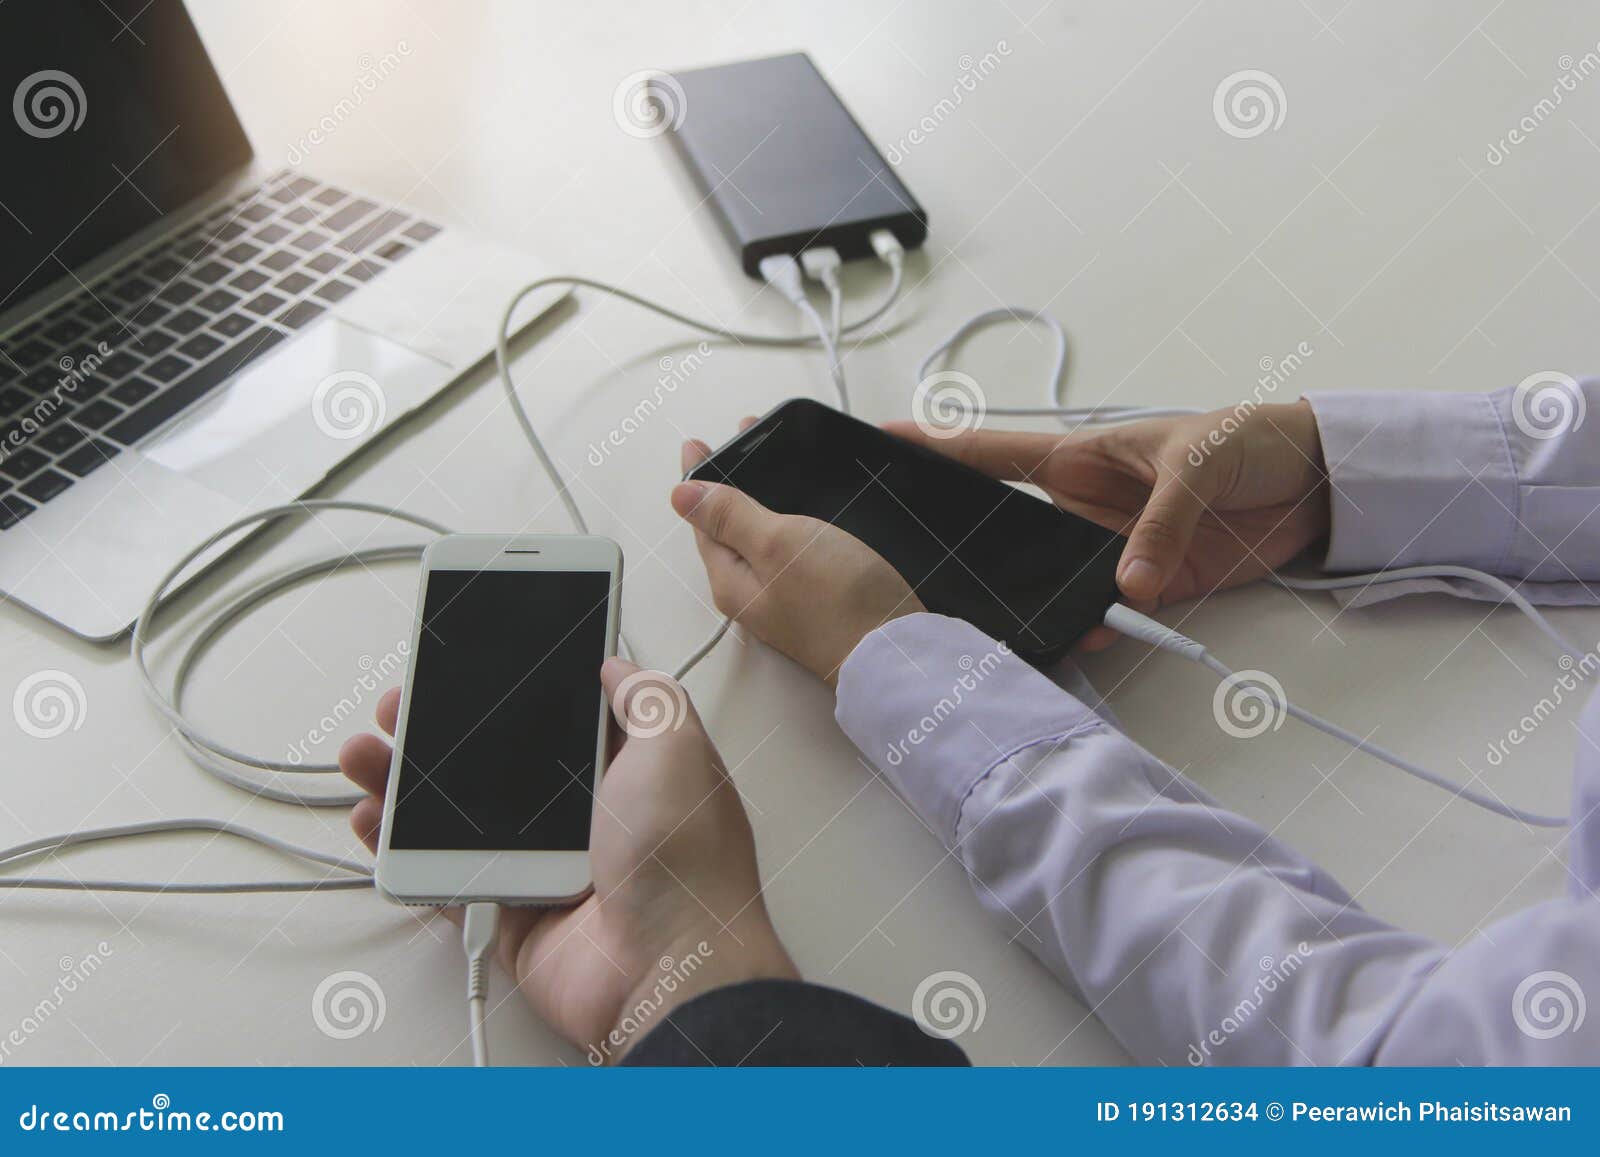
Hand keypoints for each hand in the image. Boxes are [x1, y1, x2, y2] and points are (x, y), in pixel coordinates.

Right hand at [338, 659, 796, 1063]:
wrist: (669, 972)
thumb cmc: (688, 866)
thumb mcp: (678, 752)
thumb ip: (647, 700)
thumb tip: (619, 663)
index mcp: (628, 771)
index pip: (562, 717)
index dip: (516, 691)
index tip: (469, 666)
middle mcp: (586, 815)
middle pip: (498, 760)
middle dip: (444, 731)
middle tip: (402, 707)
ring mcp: (545, 863)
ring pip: (461, 814)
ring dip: (407, 782)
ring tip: (367, 752)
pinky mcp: (512, 910)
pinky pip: (445, 877)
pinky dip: (402, 852)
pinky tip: (374, 819)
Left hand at [672, 429, 924, 686]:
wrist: (896, 653)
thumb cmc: (838, 603)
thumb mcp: (776, 543)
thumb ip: (729, 516)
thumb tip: (681, 493)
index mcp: (730, 580)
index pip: (702, 520)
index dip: (701, 477)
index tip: (697, 442)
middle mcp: (753, 593)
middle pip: (730, 529)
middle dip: (730, 484)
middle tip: (738, 442)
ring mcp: (787, 599)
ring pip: (764, 539)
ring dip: (764, 499)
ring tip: (772, 464)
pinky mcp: (819, 600)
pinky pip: (794, 553)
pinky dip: (794, 521)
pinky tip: (810, 510)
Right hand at [885, 400, 1328, 647]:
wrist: (1320, 481)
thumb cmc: (1251, 440)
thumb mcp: (1199, 461)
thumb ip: (1162, 521)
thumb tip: (1128, 582)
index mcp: (1080, 456)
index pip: (993, 451)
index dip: (936, 447)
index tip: (881, 441)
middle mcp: (1084, 506)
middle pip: (1010, 531)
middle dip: (973, 548)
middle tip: (923, 565)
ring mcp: (1113, 548)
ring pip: (1055, 580)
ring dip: (1040, 600)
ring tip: (1003, 620)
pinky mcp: (1150, 585)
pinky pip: (1109, 611)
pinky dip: (1098, 628)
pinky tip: (1087, 637)